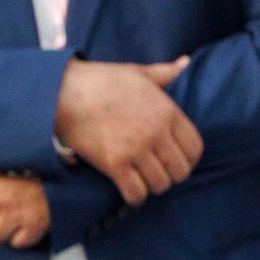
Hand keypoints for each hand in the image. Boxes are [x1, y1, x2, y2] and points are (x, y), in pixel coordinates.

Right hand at [53, 57, 197, 206]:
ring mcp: (136, 149)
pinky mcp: (114, 163)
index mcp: (167, 112)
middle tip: (159, 172)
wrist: (65, 91)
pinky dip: (135, 196)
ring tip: (143, 180)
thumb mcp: (138, 73)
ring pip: (160, 184)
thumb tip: (185, 62)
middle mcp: (156, 132)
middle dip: (172, 175)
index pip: (195, 149)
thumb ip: (164, 73)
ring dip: (152, 186)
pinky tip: (130, 190)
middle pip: (180, 171)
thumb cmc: (102, 81)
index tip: (178, 161)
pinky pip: (136, 193)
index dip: (189, 159)